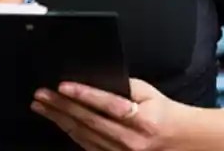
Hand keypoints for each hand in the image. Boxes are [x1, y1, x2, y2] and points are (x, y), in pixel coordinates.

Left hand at [33, 79, 186, 150]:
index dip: (83, 94)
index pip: (107, 105)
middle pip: (89, 121)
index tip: (62, 86)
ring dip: (60, 120)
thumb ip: (123, 86)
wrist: (183, 141)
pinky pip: (88, 147)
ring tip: (42, 107)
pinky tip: (59, 123)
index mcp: (142, 119)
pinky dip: (71, 134)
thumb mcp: (149, 93)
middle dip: (61, 106)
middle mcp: (131, 140)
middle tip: (40, 95)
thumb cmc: (165, 114)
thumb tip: (95, 79)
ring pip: (84, 136)